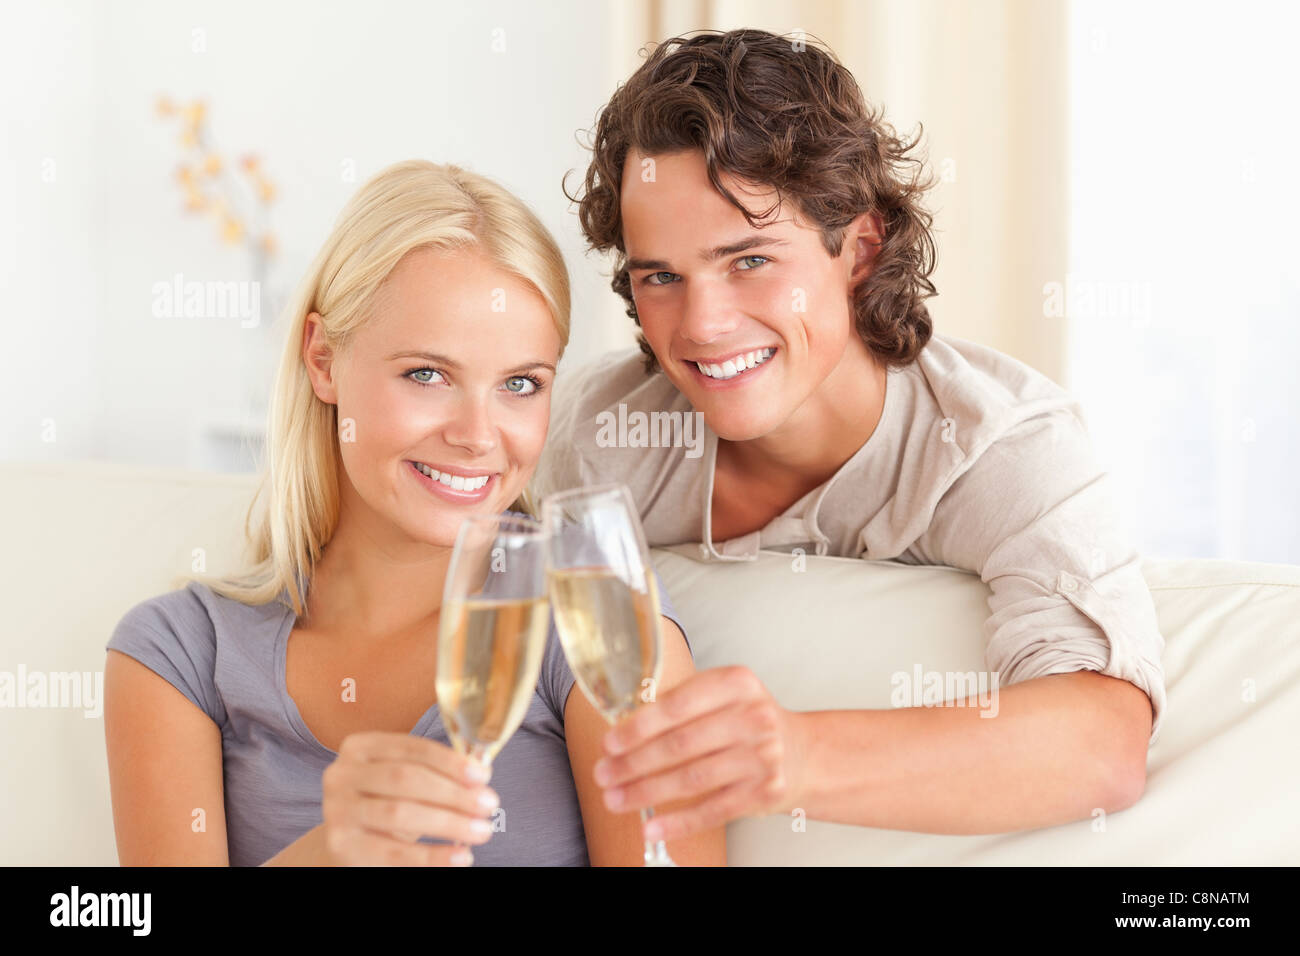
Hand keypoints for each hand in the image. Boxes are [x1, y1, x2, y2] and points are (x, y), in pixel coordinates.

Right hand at [321, 731, 499, 865]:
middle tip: (489, 805)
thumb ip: (435, 773)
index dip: (450, 761)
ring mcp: (337, 811)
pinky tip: (460, 857)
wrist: (350, 841)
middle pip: (405, 779)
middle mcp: (342, 774)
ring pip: (400, 814)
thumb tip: (480, 777)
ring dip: (449, 823)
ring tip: (481, 831)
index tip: (484, 776)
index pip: (412, 748)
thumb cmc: (386, 803)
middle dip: (453, 792)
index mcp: (360, 747)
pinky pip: (394, 853)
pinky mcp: (341, 846)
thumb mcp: (404, 781)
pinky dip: (432, 856)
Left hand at [593, 666, 806, 842]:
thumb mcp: (723, 696)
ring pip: (692, 780)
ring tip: (616, 799)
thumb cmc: (747, 722)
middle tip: (604, 774)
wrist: (803, 753)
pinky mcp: (764, 791)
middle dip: (634, 763)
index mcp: (736, 683)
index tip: (609, 743)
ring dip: (646, 793)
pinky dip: (678, 822)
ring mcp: (761, 756)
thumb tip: (622, 730)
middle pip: (680, 745)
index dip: (638, 728)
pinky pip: (712, 810)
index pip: (677, 706)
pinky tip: (652, 828)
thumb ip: (681, 704)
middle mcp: (752, 717)